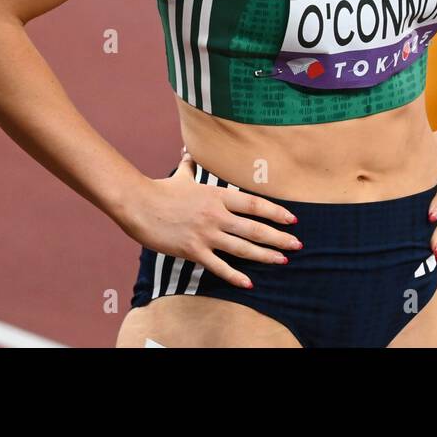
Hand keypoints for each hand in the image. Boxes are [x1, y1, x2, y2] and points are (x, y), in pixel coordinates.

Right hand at [117, 151, 302, 288]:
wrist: (138, 204)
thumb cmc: (160, 190)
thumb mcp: (181, 176)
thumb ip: (190, 167)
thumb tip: (188, 153)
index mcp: (217, 196)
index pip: (255, 204)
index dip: (276, 212)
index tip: (292, 219)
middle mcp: (216, 215)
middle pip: (255, 228)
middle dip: (279, 238)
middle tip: (297, 245)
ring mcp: (206, 234)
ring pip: (242, 248)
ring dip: (265, 256)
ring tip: (281, 261)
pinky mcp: (193, 250)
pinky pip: (219, 266)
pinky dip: (236, 276)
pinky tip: (249, 283)